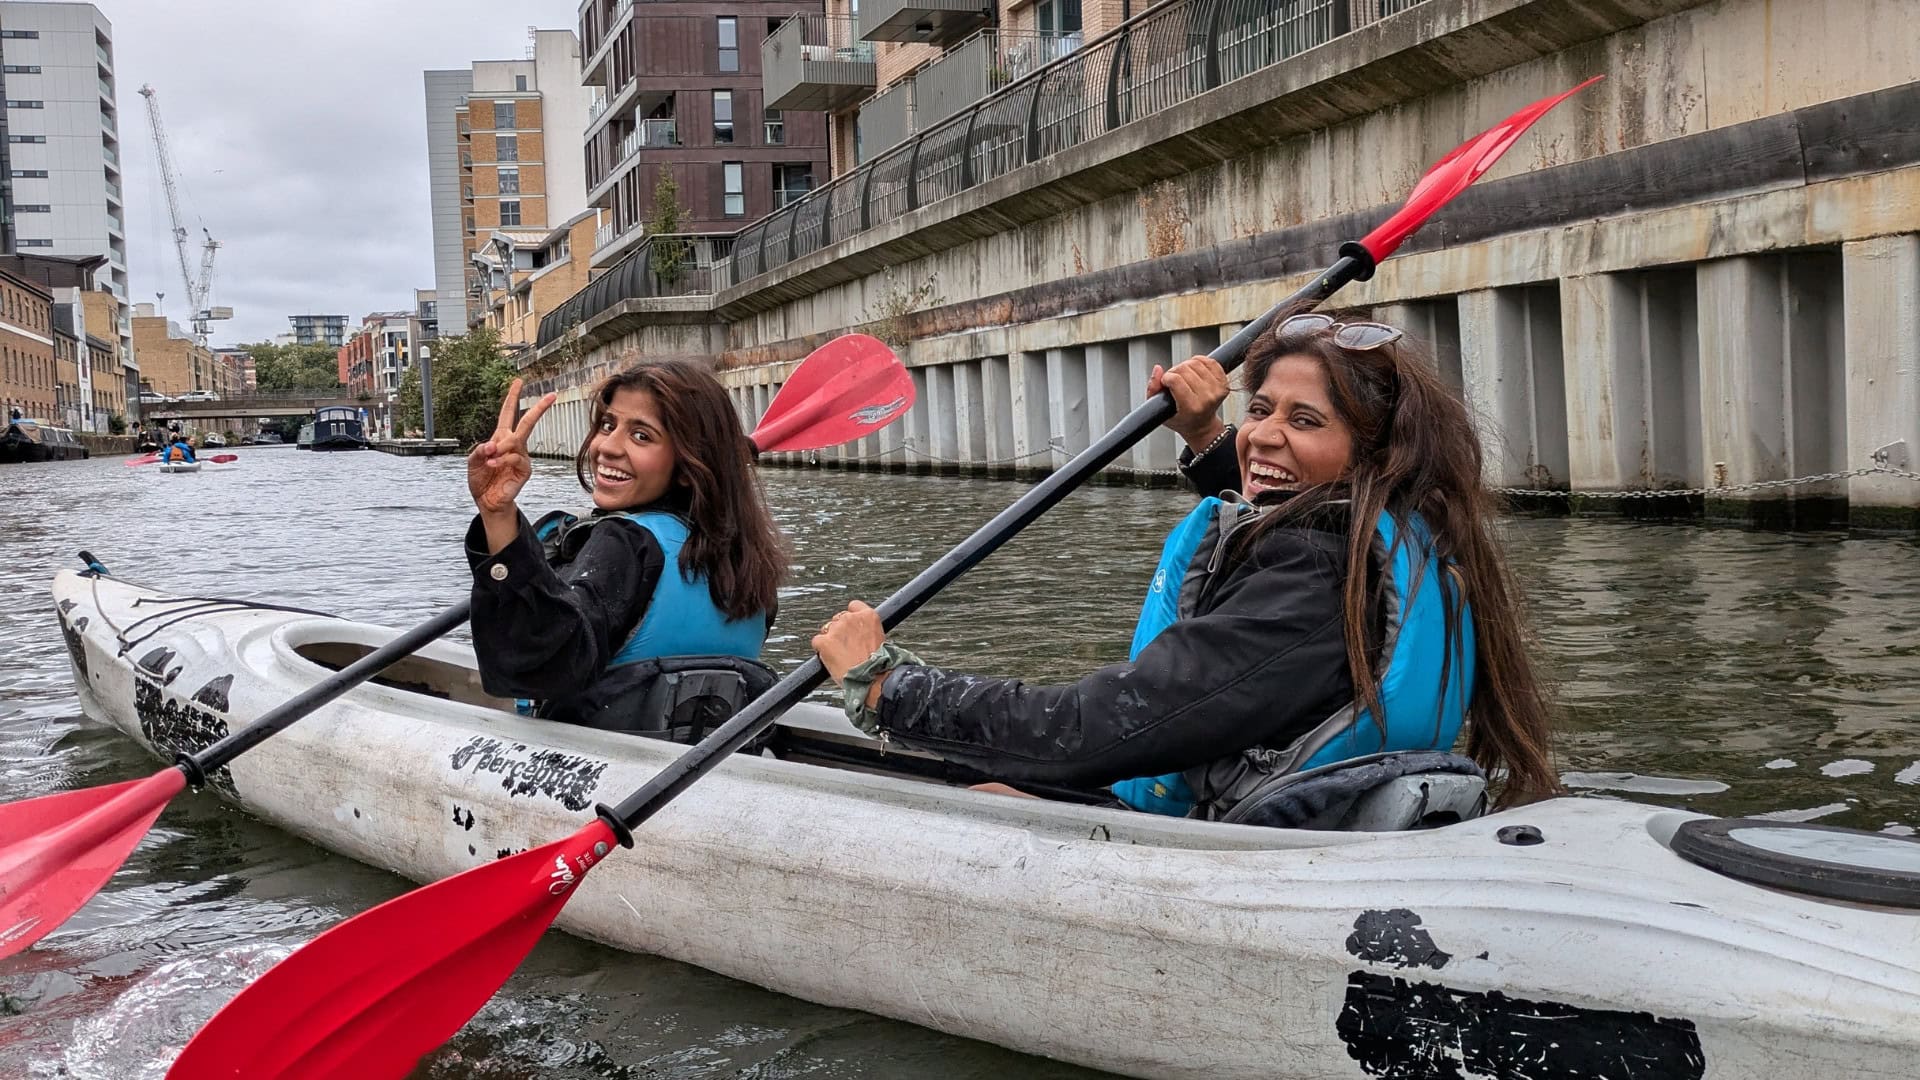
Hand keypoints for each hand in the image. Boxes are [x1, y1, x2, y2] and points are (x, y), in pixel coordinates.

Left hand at [468, 378, 555, 526]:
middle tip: (553, 395)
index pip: (508, 414)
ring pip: (516, 440)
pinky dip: (502, 459)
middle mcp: (514, 444)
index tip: (518, 382)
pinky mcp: (525, 469)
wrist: (487, 501)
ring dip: (501, 447)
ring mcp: (521, 456)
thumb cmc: (481, 481)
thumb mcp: (473, 462)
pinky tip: (494, 464)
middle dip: (540, 408)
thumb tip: (492, 445)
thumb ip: (479, 450)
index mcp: (501, 438)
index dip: (512, 397)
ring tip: (490, 458)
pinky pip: (516, 457)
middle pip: (528, 422)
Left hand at [812, 601, 887, 692]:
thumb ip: (866, 630)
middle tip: (846, 647)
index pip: (854, 606)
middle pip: (839, 618)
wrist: (871, 679)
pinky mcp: (824, 641)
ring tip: (840, 656)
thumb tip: (858, 633)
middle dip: (840, 631)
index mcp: (869, 616)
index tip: (852, 627)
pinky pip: (817, 641)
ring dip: (830, 640)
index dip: (851, 617)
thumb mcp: (879, 640)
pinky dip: (821, 650)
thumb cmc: (878, 665)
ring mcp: (836, 629)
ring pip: (827, 629)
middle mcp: (851, 618)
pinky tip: (831, 659)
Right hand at [1148, 355, 1228, 450]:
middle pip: (1185, 369)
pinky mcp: (1224, 383)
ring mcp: (1217, 390)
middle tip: (1174, 379)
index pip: (1176, 380)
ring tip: (1184, 376)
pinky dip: (1200, 361)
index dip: (1167, 377)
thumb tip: (1157, 369)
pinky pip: (1210, 362)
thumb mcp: (1160, 410)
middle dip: (1175, 371)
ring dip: (1186, 366)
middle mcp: (1207, 399)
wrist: (1202, 425)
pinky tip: (1195, 370)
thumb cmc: (1181, 419)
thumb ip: (1153, 389)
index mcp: (1191, 407)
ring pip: (1196, 363)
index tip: (1165, 382)